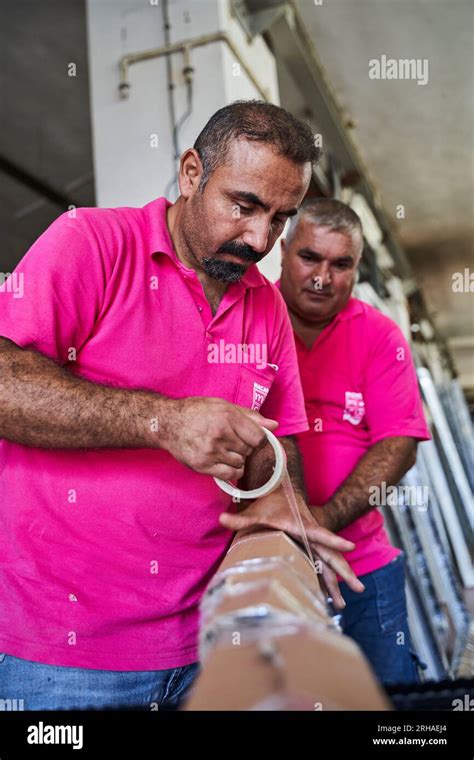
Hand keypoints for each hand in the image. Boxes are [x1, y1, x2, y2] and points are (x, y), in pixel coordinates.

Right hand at [161, 397, 277, 479]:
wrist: (167, 423)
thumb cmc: (197, 412)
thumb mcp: (223, 406)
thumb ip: (250, 416)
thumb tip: (274, 425)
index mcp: (228, 416)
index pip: (259, 437)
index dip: (258, 439)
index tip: (250, 438)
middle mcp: (220, 434)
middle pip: (249, 450)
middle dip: (245, 448)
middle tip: (232, 442)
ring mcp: (211, 451)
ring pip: (240, 463)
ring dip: (237, 459)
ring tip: (225, 450)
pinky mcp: (202, 465)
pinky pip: (229, 474)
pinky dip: (231, 471)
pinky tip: (224, 462)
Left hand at [219, 488, 364, 607]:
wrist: (283, 491)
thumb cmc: (270, 502)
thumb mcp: (256, 511)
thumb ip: (240, 519)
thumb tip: (220, 519)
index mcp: (301, 526)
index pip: (320, 534)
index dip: (333, 541)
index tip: (350, 547)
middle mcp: (312, 534)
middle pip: (332, 554)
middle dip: (345, 571)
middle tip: (358, 588)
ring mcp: (314, 541)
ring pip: (330, 563)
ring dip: (338, 581)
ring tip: (343, 604)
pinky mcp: (312, 546)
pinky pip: (323, 565)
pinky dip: (329, 579)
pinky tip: (332, 596)